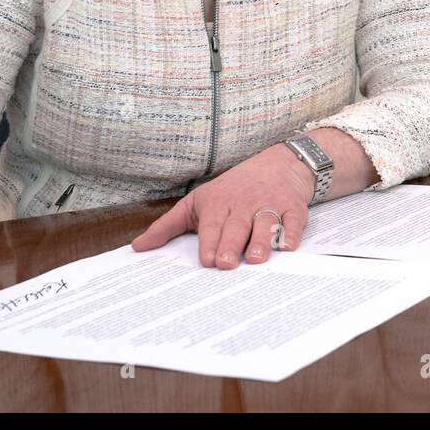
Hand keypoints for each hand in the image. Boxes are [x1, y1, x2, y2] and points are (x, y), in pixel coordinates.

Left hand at [132, 145, 314, 267]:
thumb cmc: (231, 189)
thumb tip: (137, 248)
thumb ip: (167, 226)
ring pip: (265, 224)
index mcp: (218, 203)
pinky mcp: (292, 208)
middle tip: (225, 264)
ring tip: (256, 258)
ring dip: (261, 241)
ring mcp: (269, 205)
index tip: (206, 260)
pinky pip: (293, 221)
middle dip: (230, 244)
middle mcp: (243, 203)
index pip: (212, 224)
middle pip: (236, 226)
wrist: (278, 164)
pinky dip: (291, 233)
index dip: (209, 242)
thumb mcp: (196, 203)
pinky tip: (288, 246)